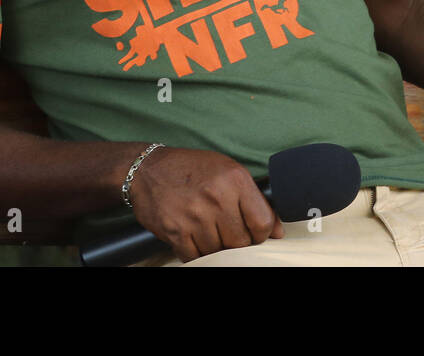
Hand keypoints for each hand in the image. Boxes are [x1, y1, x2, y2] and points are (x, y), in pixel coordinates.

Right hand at [125, 146, 283, 261]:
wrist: (147, 170)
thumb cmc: (191, 169)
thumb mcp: (228, 171)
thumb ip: (254, 199)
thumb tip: (276, 231)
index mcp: (235, 180)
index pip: (262, 222)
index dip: (262, 234)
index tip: (256, 234)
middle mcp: (217, 197)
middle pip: (240, 241)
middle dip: (237, 241)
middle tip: (227, 231)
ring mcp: (195, 216)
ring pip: (218, 251)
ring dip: (215, 246)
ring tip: (207, 229)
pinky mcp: (175, 231)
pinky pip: (194, 256)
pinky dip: (196, 251)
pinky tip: (193, 236)